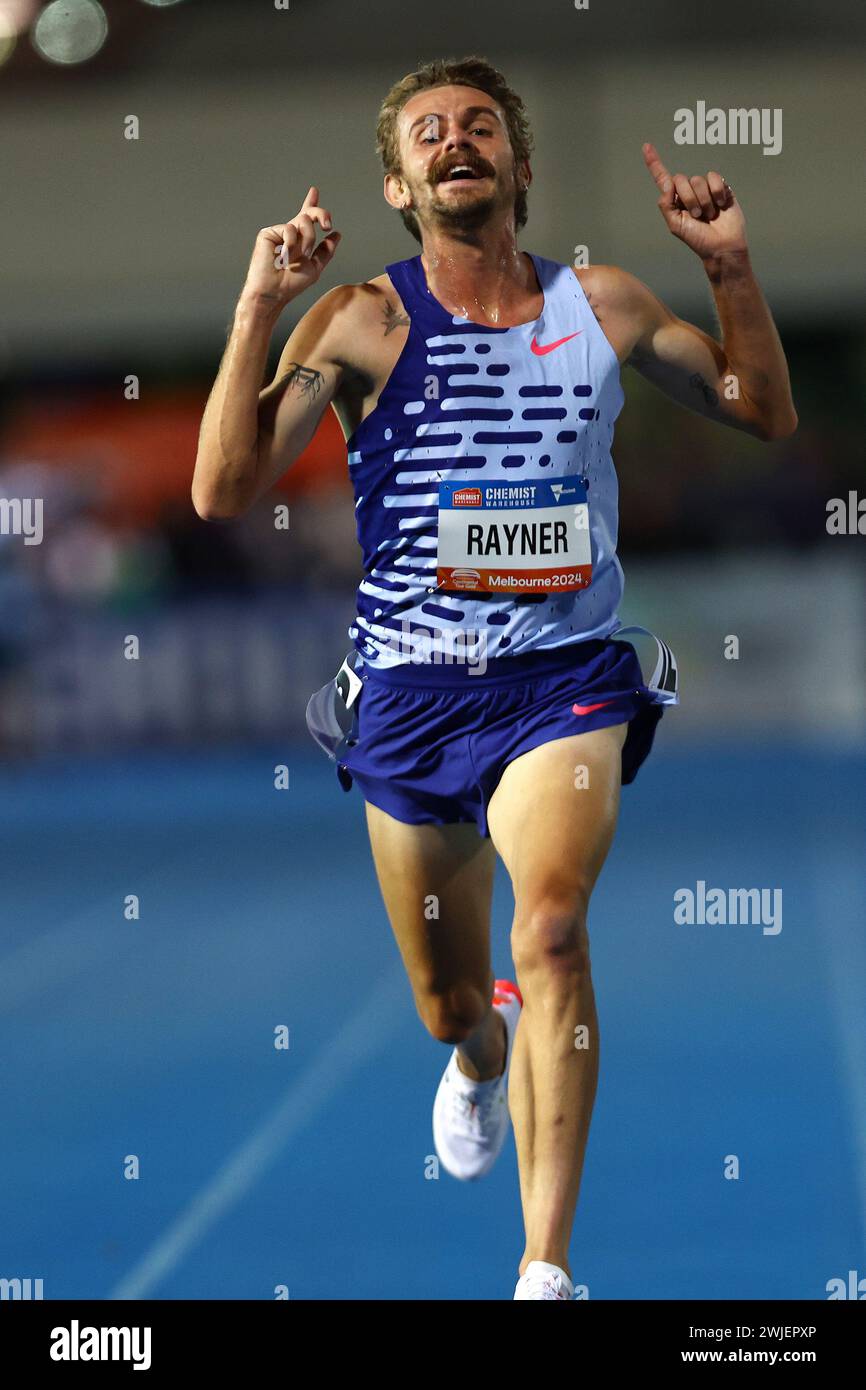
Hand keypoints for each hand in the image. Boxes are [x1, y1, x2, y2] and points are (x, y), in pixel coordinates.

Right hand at [241, 186, 340, 307]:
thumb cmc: (290, 285)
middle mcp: (289, 234)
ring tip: (295, 258)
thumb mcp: (315, 268)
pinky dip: (291, 245)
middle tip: (326, 226)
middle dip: (321, 215)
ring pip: (303, 222)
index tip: (314, 190)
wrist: (273, 292)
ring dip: (306, 242)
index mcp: (299, 241)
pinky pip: (289, 229)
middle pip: (309, 214)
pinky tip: (283, 257)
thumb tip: (337, 234)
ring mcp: (279, 232)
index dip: (311, 204)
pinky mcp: (268, 233)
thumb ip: (326, 251)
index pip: (306, 219)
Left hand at [642, 142, 746, 260]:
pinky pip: (714, 178)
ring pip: (698, 179)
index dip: (654, 163)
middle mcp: (688, 191)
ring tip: (709, 214)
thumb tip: (667, 183)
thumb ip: (666, 204)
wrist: (722, 245)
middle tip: (697, 216)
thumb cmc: (698, 239)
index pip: (663, 178)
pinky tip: (720, 205)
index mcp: (675, 200)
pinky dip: (716, 193)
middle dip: (688, 199)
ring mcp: (705, 188)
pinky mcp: (721, 186)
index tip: (646, 146)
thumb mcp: (675, 225)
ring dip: (703, 200)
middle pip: (681, 179)